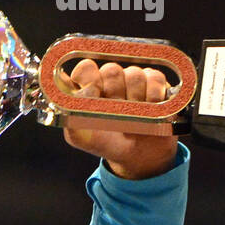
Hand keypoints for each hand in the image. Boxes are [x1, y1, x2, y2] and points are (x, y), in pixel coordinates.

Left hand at [63, 60, 178, 180]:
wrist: (136, 156)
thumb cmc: (104, 142)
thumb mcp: (79, 135)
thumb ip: (69, 112)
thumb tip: (76, 87)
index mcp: (88, 86)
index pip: (86, 68)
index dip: (90, 79)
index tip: (94, 96)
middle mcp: (110, 78)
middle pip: (112, 70)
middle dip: (115, 95)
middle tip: (117, 114)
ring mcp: (133, 77)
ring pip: (134, 75)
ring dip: (134, 101)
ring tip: (133, 118)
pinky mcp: (155, 81)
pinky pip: (155, 78)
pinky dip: (153, 98)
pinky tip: (150, 112)